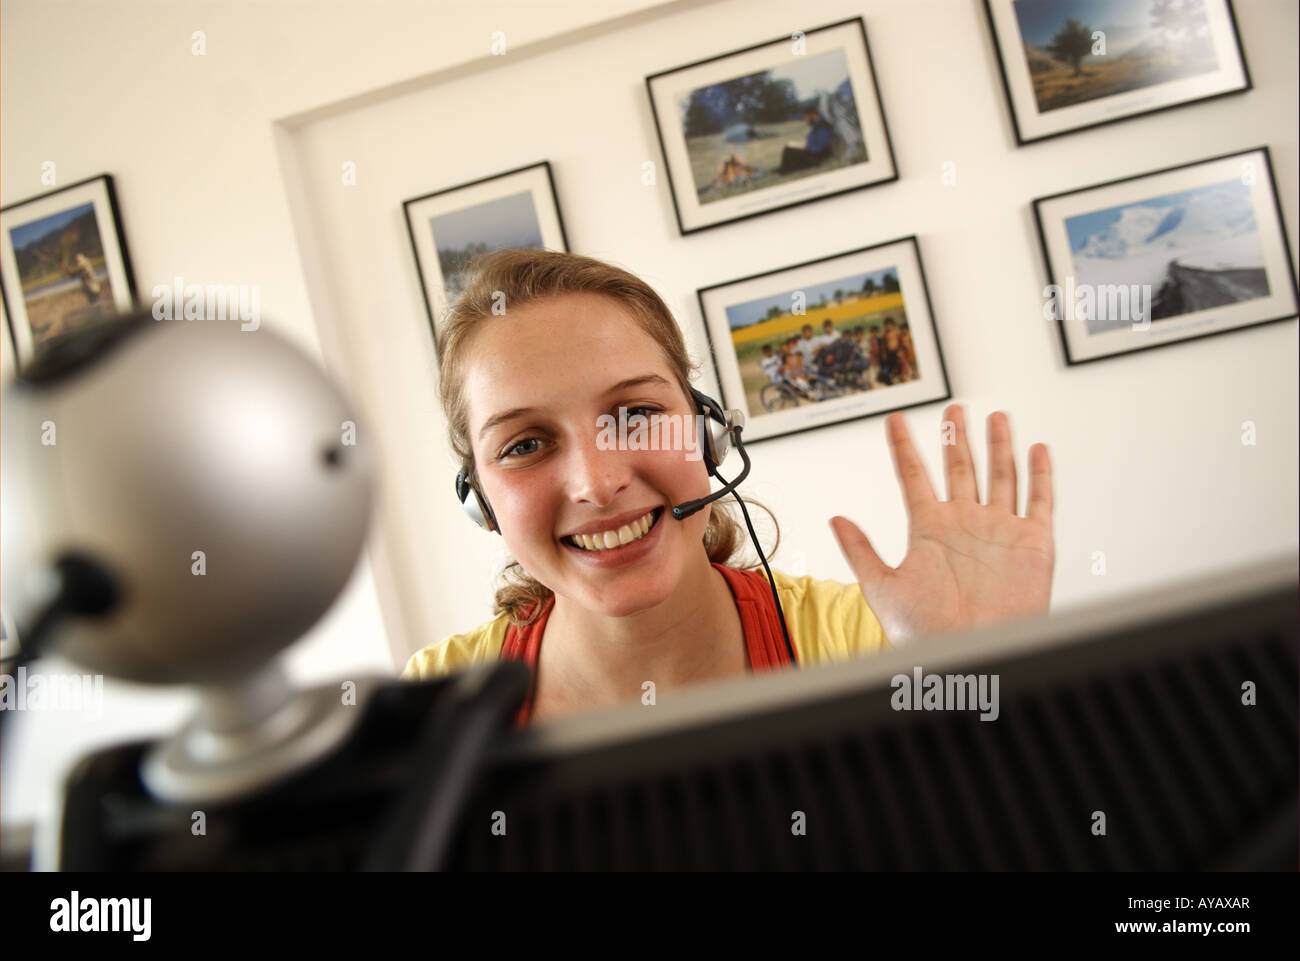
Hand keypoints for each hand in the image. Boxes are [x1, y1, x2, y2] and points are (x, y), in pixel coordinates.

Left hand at [830, 405, 1054, 647]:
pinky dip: (1040, 475)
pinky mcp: (1033, 544)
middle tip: (953, 408)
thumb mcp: (882, 588)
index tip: (894, 419)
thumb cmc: (925, 632)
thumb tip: (835, 518)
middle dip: (956, 436)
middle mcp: (964, 524)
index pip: (913, 476)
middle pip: (960, 468)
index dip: (903, 447)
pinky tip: (1036, 448)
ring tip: (994, 416)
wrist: (970, 656)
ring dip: (998, 446)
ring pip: (1000, 476)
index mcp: (928, 529)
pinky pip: (1039, 502)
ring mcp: (999, 531)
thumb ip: (860, 551)